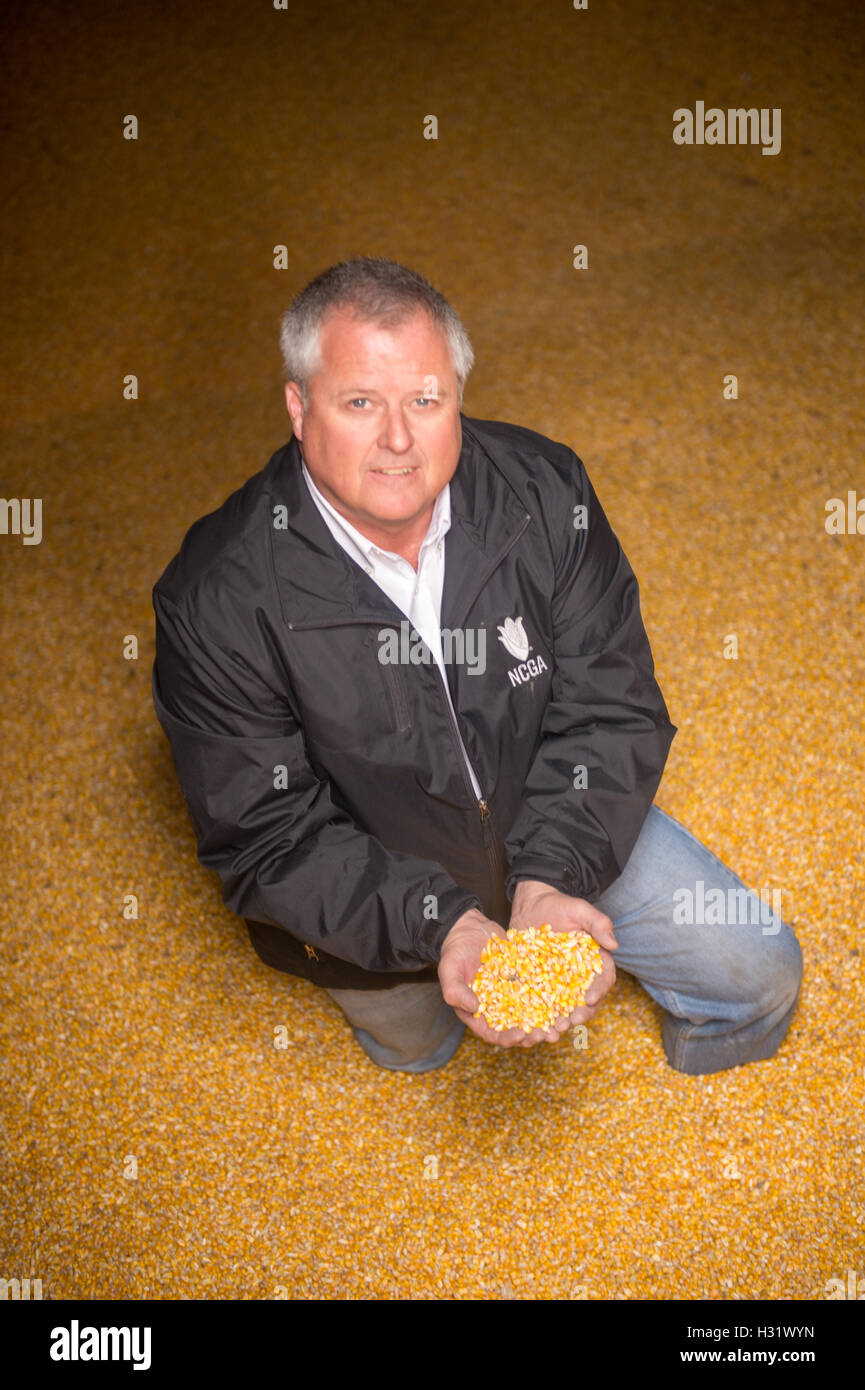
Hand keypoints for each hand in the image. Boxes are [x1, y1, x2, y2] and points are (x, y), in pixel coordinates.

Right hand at [437, 907, 564, 1048]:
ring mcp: (513, 996)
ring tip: (563, 1024)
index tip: (522, 1035)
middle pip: (518, 1029)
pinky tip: (566, 999)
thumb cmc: (454, 951)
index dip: (509, 1039)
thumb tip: (474, 1008)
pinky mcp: (524, 981)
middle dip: (534, 1035)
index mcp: (478, 1014)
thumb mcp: (449, 970)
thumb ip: (455, 992)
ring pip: (532, 1014)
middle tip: (549, 1034)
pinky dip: (552, 999)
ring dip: (547, 1022)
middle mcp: (498, 1009)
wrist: (469, 928)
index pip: (495, 1035)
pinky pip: (539, 992)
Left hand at [508, 880, 618, 1034]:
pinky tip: (535, 1025)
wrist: (532, 905)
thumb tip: (614, 945)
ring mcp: (561, 981)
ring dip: (563, 1019)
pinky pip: (544, 1003)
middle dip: (582, 1013)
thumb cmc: (559, 905)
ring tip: (555, 1028)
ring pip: (567, 1006)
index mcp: (595, 960)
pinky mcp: (541, 984)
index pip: (604, 979)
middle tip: (572, 1021)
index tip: (589, 999)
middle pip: (588, 999)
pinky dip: (542, 1015)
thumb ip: (598, 923)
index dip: (599, 991)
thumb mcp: (580, 909)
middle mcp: (581, 975)